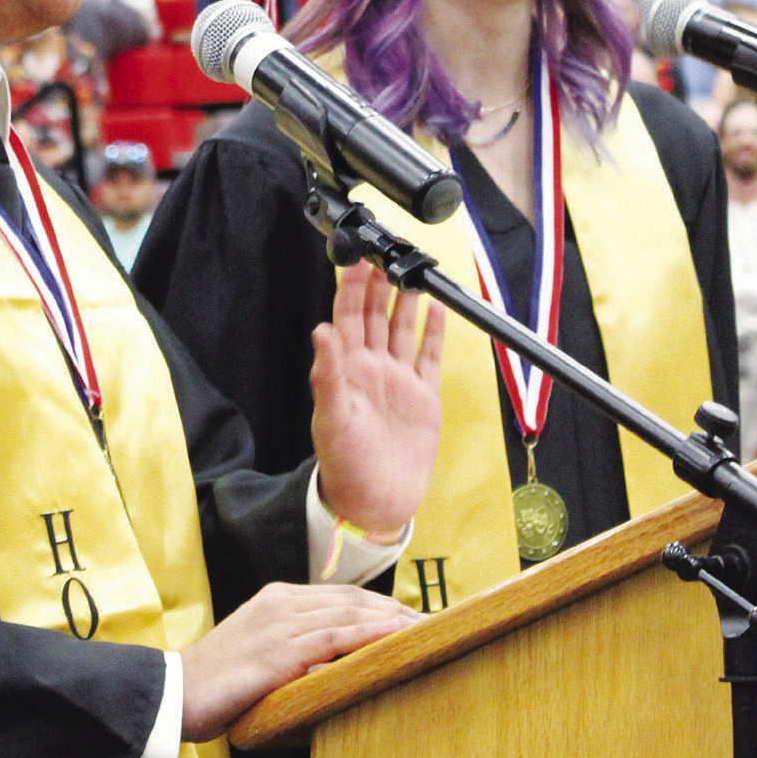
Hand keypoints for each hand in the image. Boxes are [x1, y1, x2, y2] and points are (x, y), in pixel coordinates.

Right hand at [179, 582, 417, 740]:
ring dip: (393, 621)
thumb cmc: (218, 685)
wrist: (175, 696)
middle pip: (352, 600)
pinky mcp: (278, 651)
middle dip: (396, 610)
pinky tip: (396, 636)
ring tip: (426, 629)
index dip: (381, 605)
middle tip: (433, 623)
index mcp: (278, 599)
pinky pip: (334, 638)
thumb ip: (296, 649)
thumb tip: (338, 664)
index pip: (342, 596)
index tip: (413, 617)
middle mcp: (282, 603)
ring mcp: (280, 624)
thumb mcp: (261, 655)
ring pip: (349, 614)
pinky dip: (369, 634)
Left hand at [311, 261, 445, 540]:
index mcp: (347, 372)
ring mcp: (398, 381)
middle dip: (378, 285)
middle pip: (374, 316)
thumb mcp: (332, 419)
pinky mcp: (423, 397)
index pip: (346, 318)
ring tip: (410, 273)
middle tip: (385, 254)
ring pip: (401, 330)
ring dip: (405, 302)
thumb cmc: (346, 466)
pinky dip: (433, 332)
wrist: (376, 503)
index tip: (357, 259)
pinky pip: (428, 356)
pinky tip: (436, 311)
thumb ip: (328, 374)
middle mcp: (372, 370)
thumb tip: (320, 330)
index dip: (351, 289)